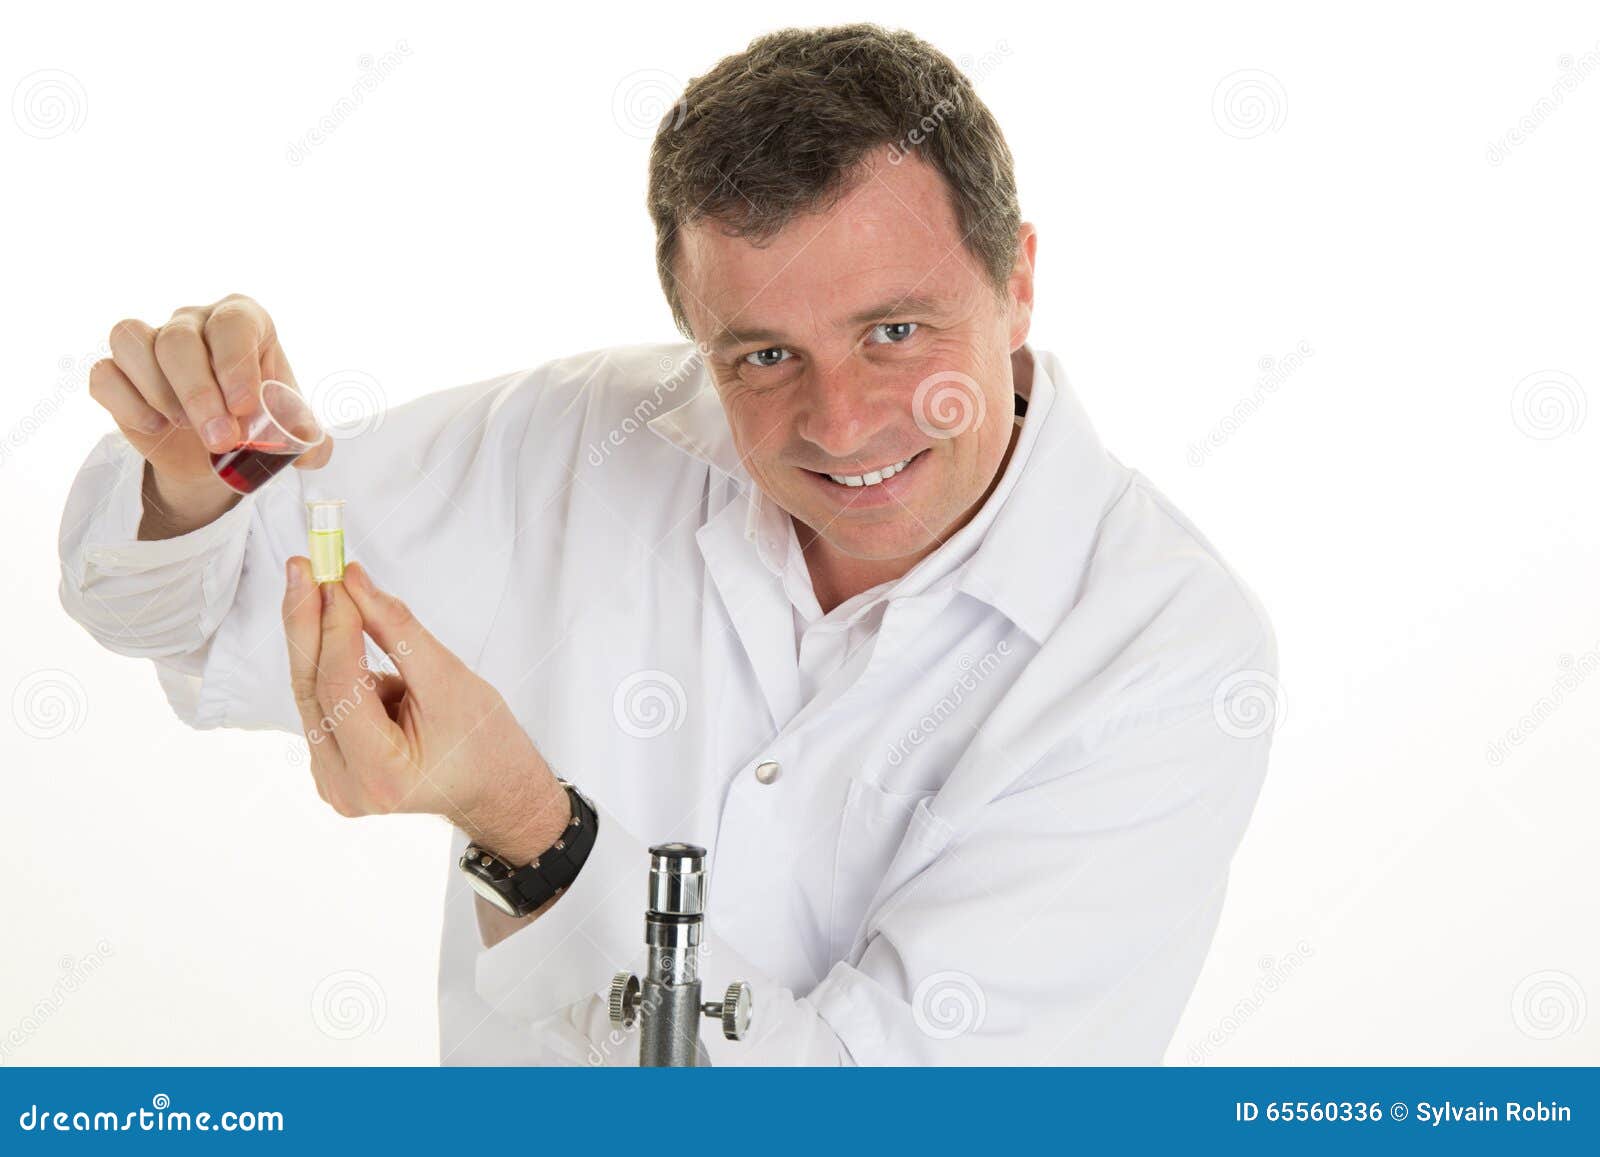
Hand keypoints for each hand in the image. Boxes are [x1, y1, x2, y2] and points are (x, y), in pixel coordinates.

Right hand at [89, 295, 331, 533]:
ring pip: (133, 342)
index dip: (235, 363)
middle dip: (200, 394)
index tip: (244, 408)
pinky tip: (155, 427)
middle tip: (222, 440)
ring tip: (188, 428)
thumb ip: (309, 440)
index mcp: (242, 320)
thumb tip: (313, 453)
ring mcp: (151, 341)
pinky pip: (105, 373)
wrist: (217, 450)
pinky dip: (127, 402)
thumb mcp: (289, 430)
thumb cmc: (257, 421)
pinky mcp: (117, 371)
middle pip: (180, 339)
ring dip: (160, 392)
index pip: (233, 324)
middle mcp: (194, 320)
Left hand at [281, 558, 569, 861]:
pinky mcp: (331, 768)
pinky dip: (336, 668)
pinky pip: (323, 704)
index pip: (340, 687)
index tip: (337, 575)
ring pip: (312, 694)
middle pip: (310, 690)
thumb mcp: (450, 679)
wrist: (496, 790)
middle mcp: (344, 786)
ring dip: (325, 643)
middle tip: (304, 568)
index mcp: (380, 774)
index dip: (336, 625)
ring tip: (344, 601)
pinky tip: (362, 651)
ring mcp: (332, 782)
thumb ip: (398, 631)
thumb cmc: (486, 742)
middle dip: (307, 624)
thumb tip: (353, 582)